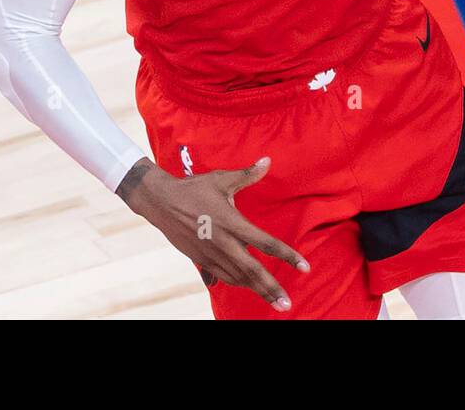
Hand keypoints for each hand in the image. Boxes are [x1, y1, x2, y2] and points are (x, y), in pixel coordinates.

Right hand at [118, 157, 308, 311]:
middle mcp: (223, 242)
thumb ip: (247, 174)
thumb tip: (268, 160)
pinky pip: (222, 276)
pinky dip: (236, 282)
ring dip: (255, 289)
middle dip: (271, 288)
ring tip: (272, 300)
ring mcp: (210, 254)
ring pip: (237, 277)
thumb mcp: (222, 179)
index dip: (287, 256)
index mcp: (232, 223)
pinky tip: (246, 287)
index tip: (304, 267)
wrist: (160, 202)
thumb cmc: (194, 188)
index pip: (265, 243)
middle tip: (287, 304)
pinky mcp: (199, 259)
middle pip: (252, 271)